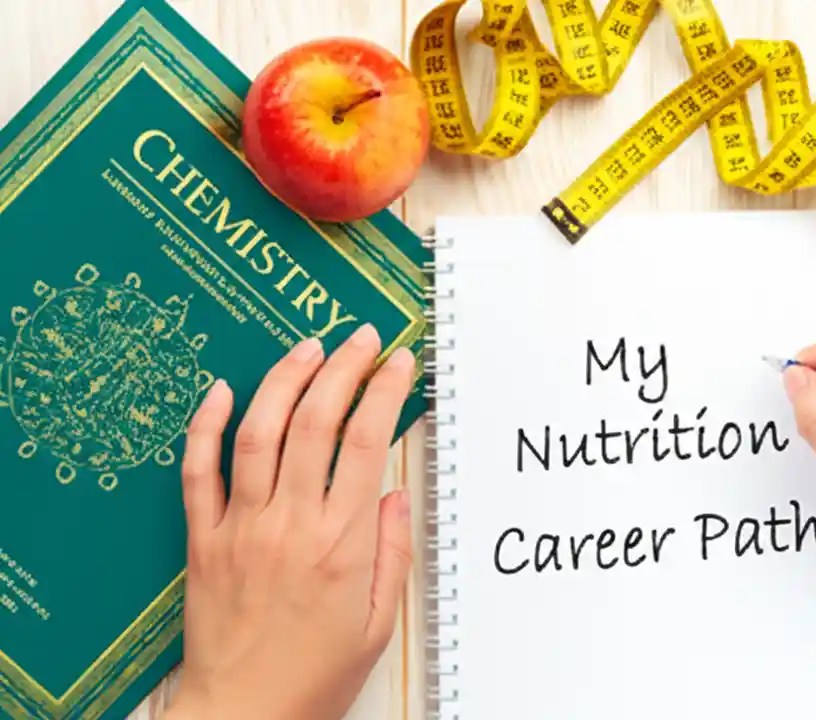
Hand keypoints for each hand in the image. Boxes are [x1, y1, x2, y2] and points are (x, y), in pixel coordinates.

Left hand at [166, 324, 415, 719]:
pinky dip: (205, 424)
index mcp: (341, 544)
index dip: (384, 392)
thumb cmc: (314, 677)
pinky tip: (219, 389)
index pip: (366, 443)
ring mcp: (241, 527)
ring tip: (309, 347)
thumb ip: (391, 552)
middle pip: (316, 422)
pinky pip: (197, 470)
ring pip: (260, 431)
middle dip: (343, 368)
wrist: (245, 715)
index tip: (398, 363)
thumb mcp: (377, 623)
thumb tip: (395, 493)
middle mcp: (290, 524)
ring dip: (286, 380)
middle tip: (361, 338)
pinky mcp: (202, 539)